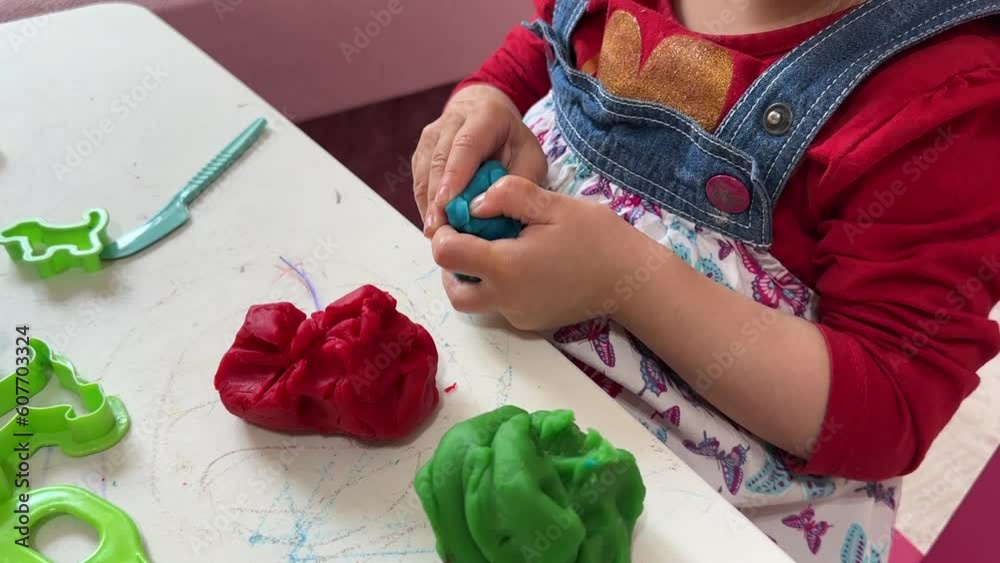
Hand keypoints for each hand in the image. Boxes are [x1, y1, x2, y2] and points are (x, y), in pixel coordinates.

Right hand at [411, 84, 546, 237]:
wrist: (489, 114)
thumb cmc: (512, 141)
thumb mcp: (530, 156)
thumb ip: (519, 181)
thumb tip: (498, 212)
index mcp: (485, 116)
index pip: (466, 145)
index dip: (455, 175)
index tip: (447, 204)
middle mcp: (453, 120)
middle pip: (440, 160)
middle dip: (438, 197)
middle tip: (440, 229)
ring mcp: (433, 134)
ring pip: (425, 170)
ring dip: (428, 203)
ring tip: (435, 232)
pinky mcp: (422, 150)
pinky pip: (419, 178)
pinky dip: (424, 202)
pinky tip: (433, 223)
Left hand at [431, 176, 651, 330]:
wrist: (632, 280)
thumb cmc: (597, 238)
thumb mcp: (553, 204)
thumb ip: (508, 196)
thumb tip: (474, 204)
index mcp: (505, 267)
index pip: (446, 254)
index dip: (445, 231)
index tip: (460, 215)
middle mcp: (506, 298)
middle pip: (453, 291)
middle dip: (451, 265)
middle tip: (468, 238)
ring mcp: (518, 314)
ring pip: (474, 303)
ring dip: (472, 278)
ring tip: (494, 248)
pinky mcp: (531, 322)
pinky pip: (500, 306)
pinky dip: (497, 287)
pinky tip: (521, 262)